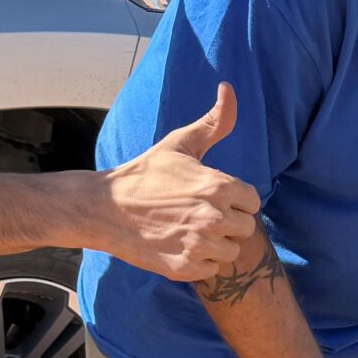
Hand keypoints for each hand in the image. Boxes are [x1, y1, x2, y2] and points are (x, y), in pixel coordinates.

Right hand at [99, 85, 262, 281]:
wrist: (105, 209)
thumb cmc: (146, 174)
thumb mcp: (180, 143)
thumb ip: (214, 121)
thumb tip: (229, 88)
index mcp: (219, 187)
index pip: (252, 202)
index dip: (234, 200)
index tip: (211, 197)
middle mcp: (214, 218)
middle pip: (244, 228)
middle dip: (227, 222)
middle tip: (197, 214)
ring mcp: (200, 245)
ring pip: (230, 251)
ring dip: (215, 244)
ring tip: (188, 230)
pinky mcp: (186, 268)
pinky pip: (212, 269)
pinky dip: (199, 262)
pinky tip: (179, 245)